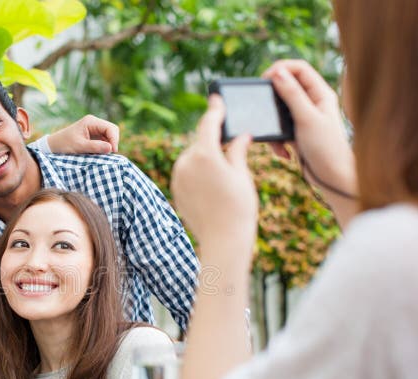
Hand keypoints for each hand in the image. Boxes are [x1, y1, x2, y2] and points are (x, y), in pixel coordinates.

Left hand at [46, 114, 119, 153]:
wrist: (53, 146)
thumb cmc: (64, 144)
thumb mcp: (79, 146)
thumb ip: (95, 147)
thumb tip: (111, 148)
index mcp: (91, 121)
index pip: (110, 128)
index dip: (114, 139)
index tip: (112, 152)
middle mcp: (94, 123)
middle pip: (112, 130)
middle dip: (113, 142)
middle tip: (109, 154)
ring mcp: (95, 129)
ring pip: (110, 136)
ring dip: (109, 145)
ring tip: (103, 155)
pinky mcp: (94, 136)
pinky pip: (105, 141)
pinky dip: (105, 147)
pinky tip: (100, 153)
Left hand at [171, 94, 255, 252]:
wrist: (223, 240)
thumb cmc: (238, 207)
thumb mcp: (242, 175)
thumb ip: (238, 151)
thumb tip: (241, 136)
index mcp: (205, 154)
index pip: (209, 123)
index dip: (215, 109)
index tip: (217, 99)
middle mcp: (186, 162)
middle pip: (201, 141)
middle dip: (214, 140)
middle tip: (230, 139)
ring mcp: (178, 176)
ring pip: (193, 157)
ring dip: (206, 157)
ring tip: (223, 170)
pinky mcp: (175, 188)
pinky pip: (187, 172)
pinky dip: (198, 171)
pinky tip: (212, 183)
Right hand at [264, 60, 356, 200]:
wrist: (333, 178)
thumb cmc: (326, 148)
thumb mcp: (306, 119)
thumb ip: (292, 94)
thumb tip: (277, 72)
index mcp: (321, 93)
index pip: (299, 68)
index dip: (281, 69)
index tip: (265, 80)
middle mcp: (313, 103)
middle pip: (287, 88)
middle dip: (273, 100)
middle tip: (263, 107)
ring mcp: (305, 119)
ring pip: (280, 111)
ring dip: (274, 125)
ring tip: (277, 142)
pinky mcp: (298, 134)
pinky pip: (280, 131)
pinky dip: (278, 142)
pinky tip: (285, 153)